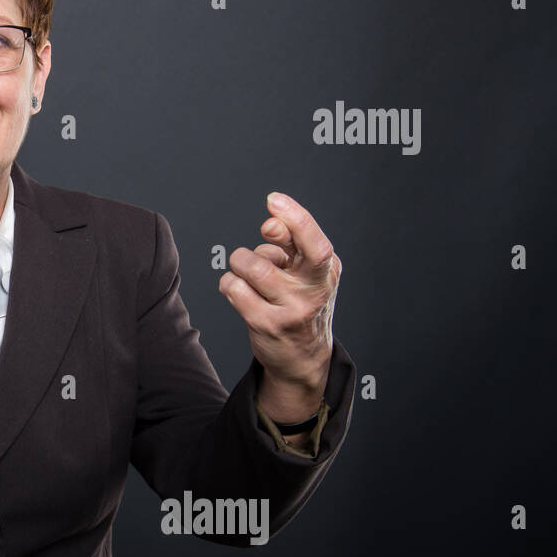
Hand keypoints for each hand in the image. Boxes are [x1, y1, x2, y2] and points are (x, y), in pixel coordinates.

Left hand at [218, 192, 340, 393]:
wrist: (303, 357)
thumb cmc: (300, 301)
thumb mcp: (306, 272)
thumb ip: (291, 244)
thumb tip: (271, 221)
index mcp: (326, 271)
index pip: (314, 243)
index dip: (294, 218)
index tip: (273, 200)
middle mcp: (312, 291)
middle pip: (271, 259)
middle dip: (256, 248)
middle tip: (259, 251)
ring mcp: (289, 310)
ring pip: (248, 270)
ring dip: (240, 265)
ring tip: (247, 274)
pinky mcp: (267, 324)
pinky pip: (234, 289)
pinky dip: (230, 283)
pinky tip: (239, 291)